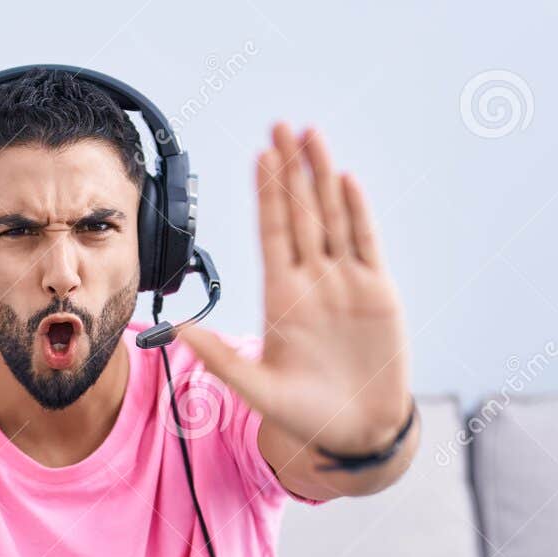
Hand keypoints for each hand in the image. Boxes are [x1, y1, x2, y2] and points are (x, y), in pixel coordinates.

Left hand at [178, 122, 411, 457]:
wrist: (355, 431)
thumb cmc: (305, 415)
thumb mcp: (258, 390)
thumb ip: (222, 360)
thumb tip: (181, 333)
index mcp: (281, 297)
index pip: (271, 233)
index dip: (266, 194)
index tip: (260, 156)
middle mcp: (312, 281)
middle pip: (299, 213)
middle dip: (290, 169)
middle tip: (282, 125)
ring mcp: (345, 283)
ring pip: (332, 217)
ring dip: (322, 177)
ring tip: (312, 136)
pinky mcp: (376, 291)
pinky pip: (365, 243)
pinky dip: (357, 212)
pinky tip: (346, 181)